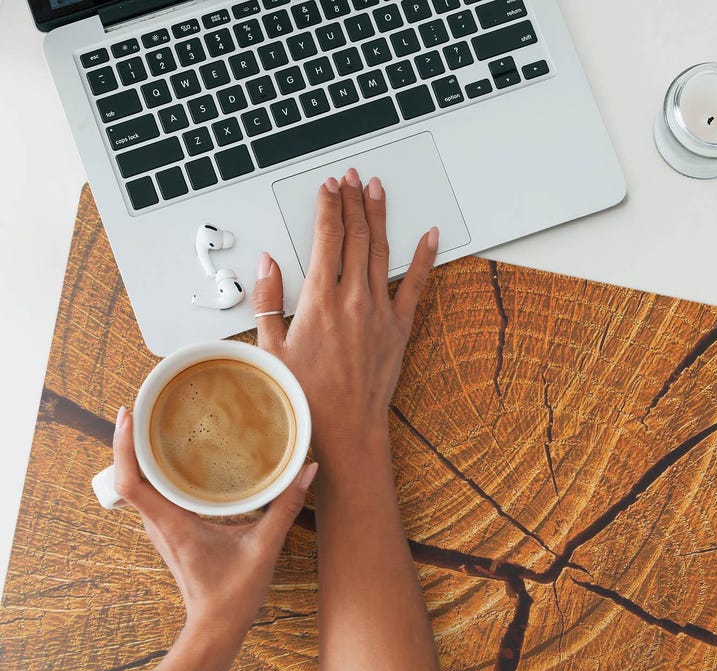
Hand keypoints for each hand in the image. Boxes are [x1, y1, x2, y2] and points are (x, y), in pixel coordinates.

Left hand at [111, 405, 317, 638]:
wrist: (216, 628)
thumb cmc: (234, 594)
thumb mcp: (265, 546)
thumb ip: (286, 506)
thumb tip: (307, 470)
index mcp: (173, 523)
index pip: (130, 480)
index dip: (123, 445)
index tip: (128, 414)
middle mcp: (158, 523)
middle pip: (128, 475)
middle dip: (128, 439)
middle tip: (142, 405)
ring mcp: (161, 529)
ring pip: (138, 485)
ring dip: (138, 455)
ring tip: (151, 424)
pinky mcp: (169, 532)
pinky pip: (152, 494)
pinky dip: (153, 471)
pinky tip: (173, 459)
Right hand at [252, 169, 437, 462]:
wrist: (346, 428)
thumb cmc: (306, 396)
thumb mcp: (271, 349)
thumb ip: (268, 301)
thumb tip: (269, 263)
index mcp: (319, 301)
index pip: (325, 238)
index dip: (327, 207)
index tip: (327, 187)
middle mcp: (353, 299)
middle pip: (355, 236)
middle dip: (352, 201)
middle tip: (351, 177)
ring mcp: (379, 311)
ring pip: (381, 251)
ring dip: (378, 217)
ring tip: (377, 189)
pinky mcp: (399, 327)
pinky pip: (415, 285)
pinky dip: (423, 257)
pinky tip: (430, 235)